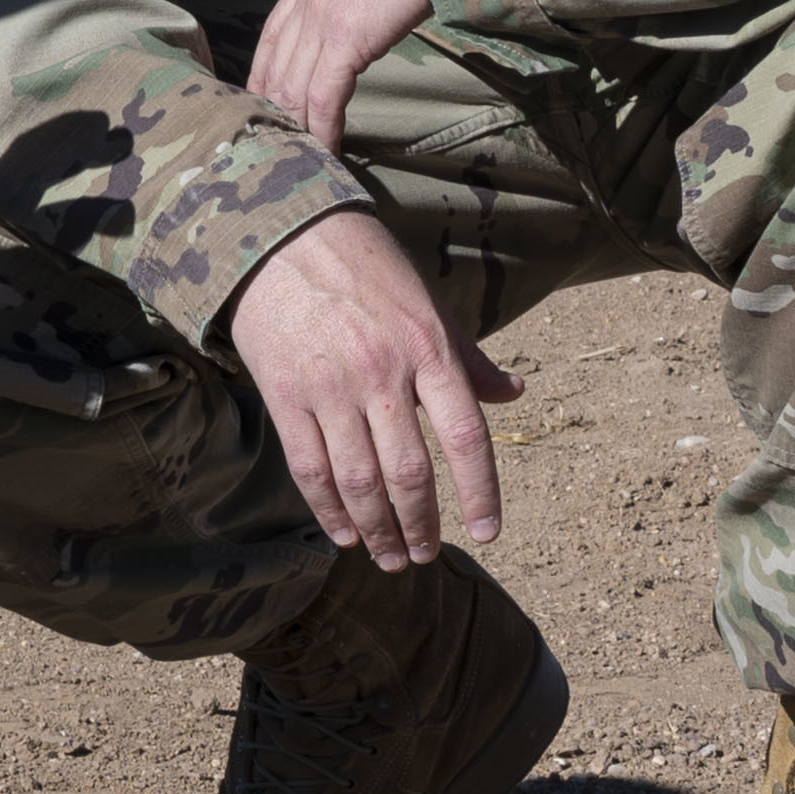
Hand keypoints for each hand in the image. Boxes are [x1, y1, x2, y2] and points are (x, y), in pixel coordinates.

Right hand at [220, 207, 516, 571]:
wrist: (280, 235)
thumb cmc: (364, 268)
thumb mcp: (427, 304)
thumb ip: (467, 358)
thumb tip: (514, 394)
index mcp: (428, 349)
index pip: (467, 437)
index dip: (480, 493)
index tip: (487, 532)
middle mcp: (383, 373)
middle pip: (410, 473)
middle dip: (422, 526)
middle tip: (426, 555)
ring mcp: (331, 387)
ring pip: (360, 481)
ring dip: (378, 530)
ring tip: (389, 558)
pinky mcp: (285, 395)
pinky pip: (310, 468)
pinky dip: (328, 510)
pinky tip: (343, 533)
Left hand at [247, 0, 439, 147]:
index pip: (273, 32)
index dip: (264, 72)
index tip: (263, 101)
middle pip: (274, 64)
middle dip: (271, 108)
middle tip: (271, 145)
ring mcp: (322, 14)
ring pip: (292, 85)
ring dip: (295, 127)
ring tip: (299, 161)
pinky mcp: (346, 35)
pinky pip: (324, 95)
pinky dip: (323, 129)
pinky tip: (326, 152)